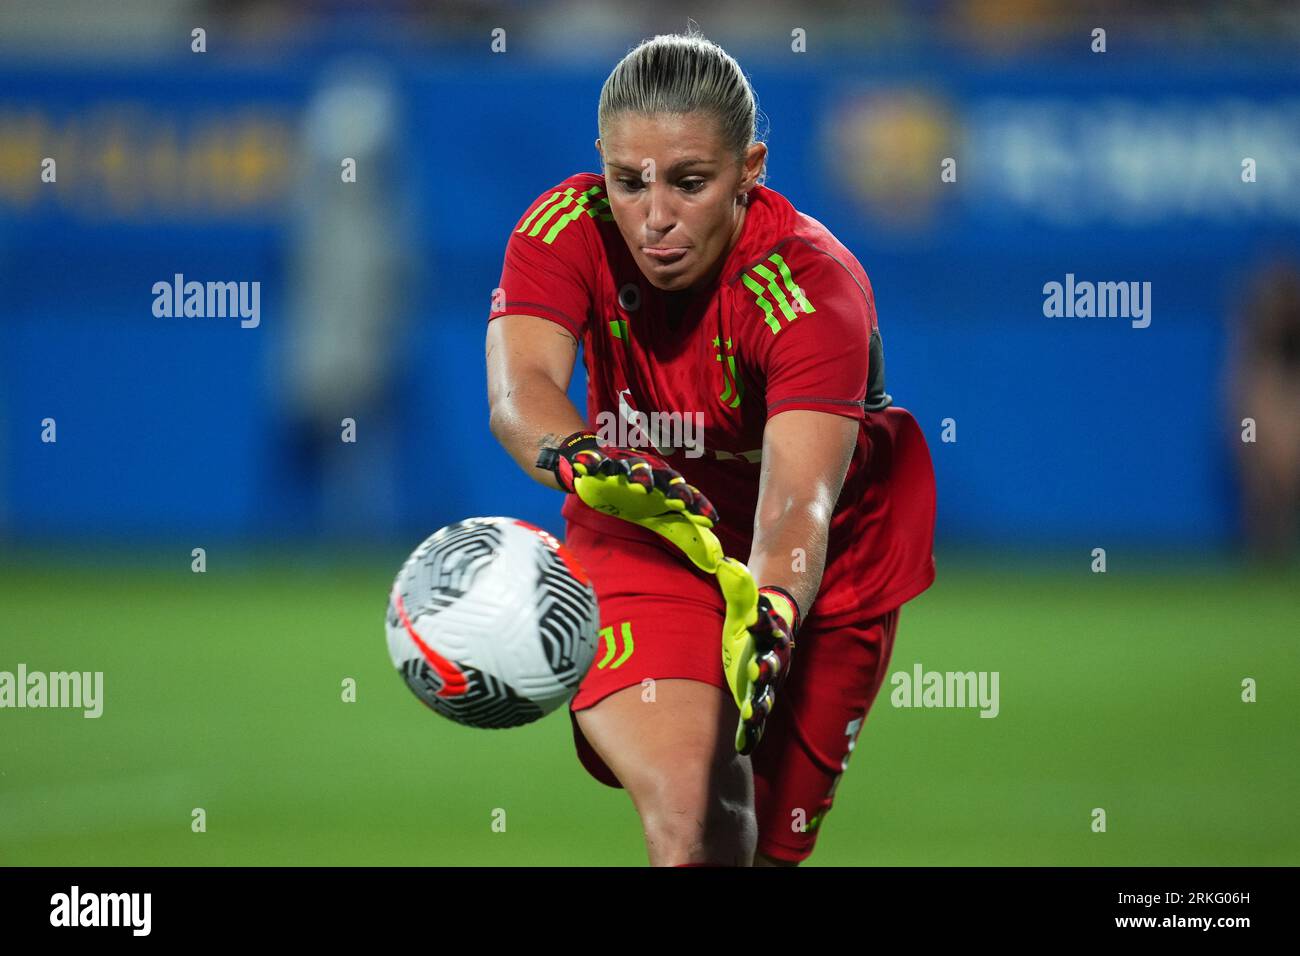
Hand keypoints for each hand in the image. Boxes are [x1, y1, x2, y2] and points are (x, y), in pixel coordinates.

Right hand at [538, 431, 722, 572]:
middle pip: (665, 479)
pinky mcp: (603, 463)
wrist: (603, 470)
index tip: (710, 520)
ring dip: (640, 476)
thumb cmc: (636, 496)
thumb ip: (681, 532)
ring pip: (635, 468)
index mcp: (666, 487)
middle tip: (680, 501)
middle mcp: (651, 473)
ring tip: (641, 486)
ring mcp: (627, 467)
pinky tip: (595, 469)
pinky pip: (600, 463)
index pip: (686, 494)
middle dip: (673, 489)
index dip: (698, 506)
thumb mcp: (658, 516)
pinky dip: (596, 464)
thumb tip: (710, 561)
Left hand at [716, 558, 796, 754]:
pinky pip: (756, 716)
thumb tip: (724, 562)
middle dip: (766, 672)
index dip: (763, 629)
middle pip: (773, 665)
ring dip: (759, 707)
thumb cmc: (751, 612)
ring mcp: (768, 681)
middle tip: (756, 676)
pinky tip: (742, 748)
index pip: (769, 630)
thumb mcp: (744, 596)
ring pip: (767, 695)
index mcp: (770, 632)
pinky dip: (751, 731)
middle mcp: (773, 658)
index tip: (753, 633)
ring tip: (749, 720)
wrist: (772, 631)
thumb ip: (736, 583)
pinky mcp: (757, 697)